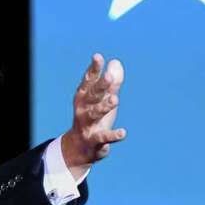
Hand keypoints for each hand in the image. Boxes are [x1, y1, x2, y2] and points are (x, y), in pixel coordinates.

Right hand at [61, 54, 125, 174]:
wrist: (80, 148)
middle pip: (92, 95)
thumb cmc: (94, 119)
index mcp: (84, 96)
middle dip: (100, 86)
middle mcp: (83, 108)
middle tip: (109, 76)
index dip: (94, 69)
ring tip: (116, 99)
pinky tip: (123, 133)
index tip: (98, 57)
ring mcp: (87, 125)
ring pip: (95, 114)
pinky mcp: (94, 140)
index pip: (89, 80)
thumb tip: (116, 62)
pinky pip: (103, 137)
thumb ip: (112, 83)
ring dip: (104, 106)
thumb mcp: (103, 100)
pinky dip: (113, 135)